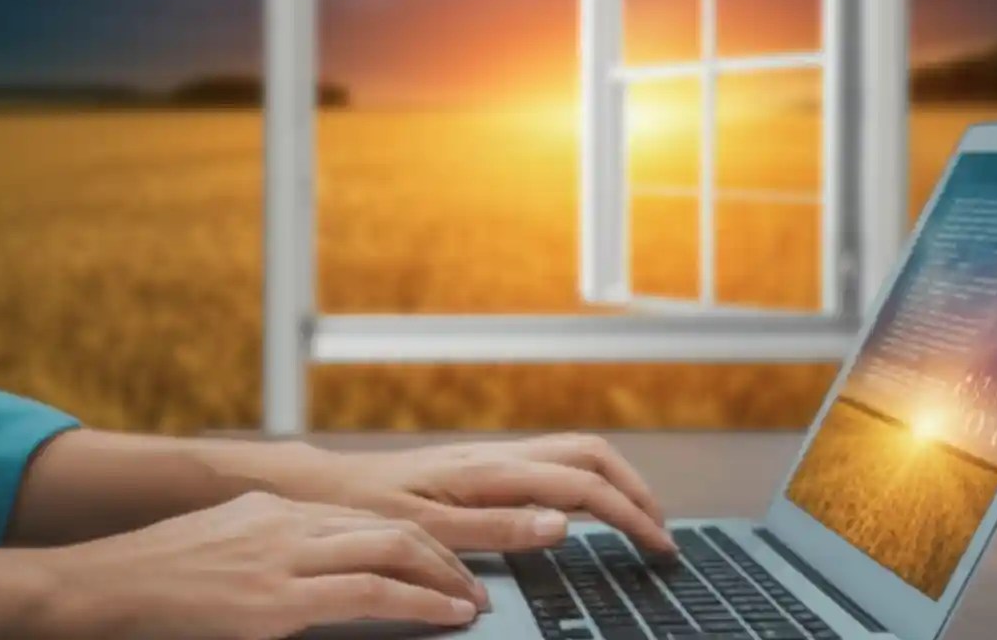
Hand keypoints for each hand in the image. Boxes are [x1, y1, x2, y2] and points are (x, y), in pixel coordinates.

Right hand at [37, 491, 484, 639]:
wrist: (105, 585)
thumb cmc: (159, 574)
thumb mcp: (229, 542)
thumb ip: (278, 547)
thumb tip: (318, 570)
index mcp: (280, 509)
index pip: (369, 518)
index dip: (417, 541)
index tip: (444, 562)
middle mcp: (292, 523)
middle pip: (393, 527)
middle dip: (445, 557)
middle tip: (473, 586)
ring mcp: (286, 557)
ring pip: (392, 550)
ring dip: (444, 577)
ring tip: (471, 602)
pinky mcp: (276, 600)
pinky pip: (367, 592)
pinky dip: (417, 600)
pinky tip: (444, 613)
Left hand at [280, 434, 674, 553]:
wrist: (335, 487)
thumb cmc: (375, 509)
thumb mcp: (431, 531)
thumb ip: (498, 529)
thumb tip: (562, 525)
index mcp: (494, 471)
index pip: (584, 487)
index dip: (630, 515)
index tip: (658, 544)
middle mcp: (502, 455)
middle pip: (593, 454)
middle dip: (637, 488)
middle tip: (661, 530)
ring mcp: (497, 456)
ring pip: (578, 451)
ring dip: (617, 479)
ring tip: (639, 517)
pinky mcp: (489, 464)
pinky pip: (555, 460)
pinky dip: (590, 478)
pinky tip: (592, 507)